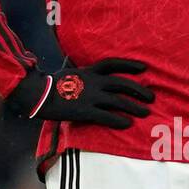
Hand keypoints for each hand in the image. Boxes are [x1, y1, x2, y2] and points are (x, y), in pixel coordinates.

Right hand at [12, 58, 154, 128]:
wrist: (37, 94)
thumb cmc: (52, 86)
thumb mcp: (71, 74)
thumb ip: (85, 75)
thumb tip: (91, 76)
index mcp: (89, 71)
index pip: (114, 64)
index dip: (130, 65)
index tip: (144, 68)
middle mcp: (94, 82)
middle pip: (122, 84)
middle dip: (139, 90)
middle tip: (151, 97)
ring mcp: (91, 96)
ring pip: (119, 101)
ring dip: (134, 107)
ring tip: (145, 112)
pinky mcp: (85, 111)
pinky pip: (107, 116)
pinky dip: (119, 120)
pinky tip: (127, 124)